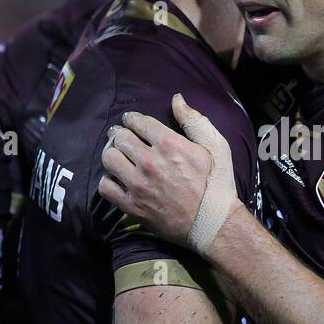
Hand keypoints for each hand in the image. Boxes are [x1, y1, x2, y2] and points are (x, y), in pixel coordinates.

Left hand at [98, 94, 238, 252]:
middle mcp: (150, 162)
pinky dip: (108, 180)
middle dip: (118, 133)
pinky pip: (106, 186)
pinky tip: (116, 178)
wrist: (213, 223)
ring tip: (117, 155)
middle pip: (120, 138)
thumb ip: (193, 120)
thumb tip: (176, 99)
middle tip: (119, 135)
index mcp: (169, 144)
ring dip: (112, 154)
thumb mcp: (215, 146)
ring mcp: (138, 185)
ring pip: (109, 159)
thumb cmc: (217, 183)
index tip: (129, 120)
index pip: (138, 122)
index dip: (131, 119)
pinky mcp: (132, 205)